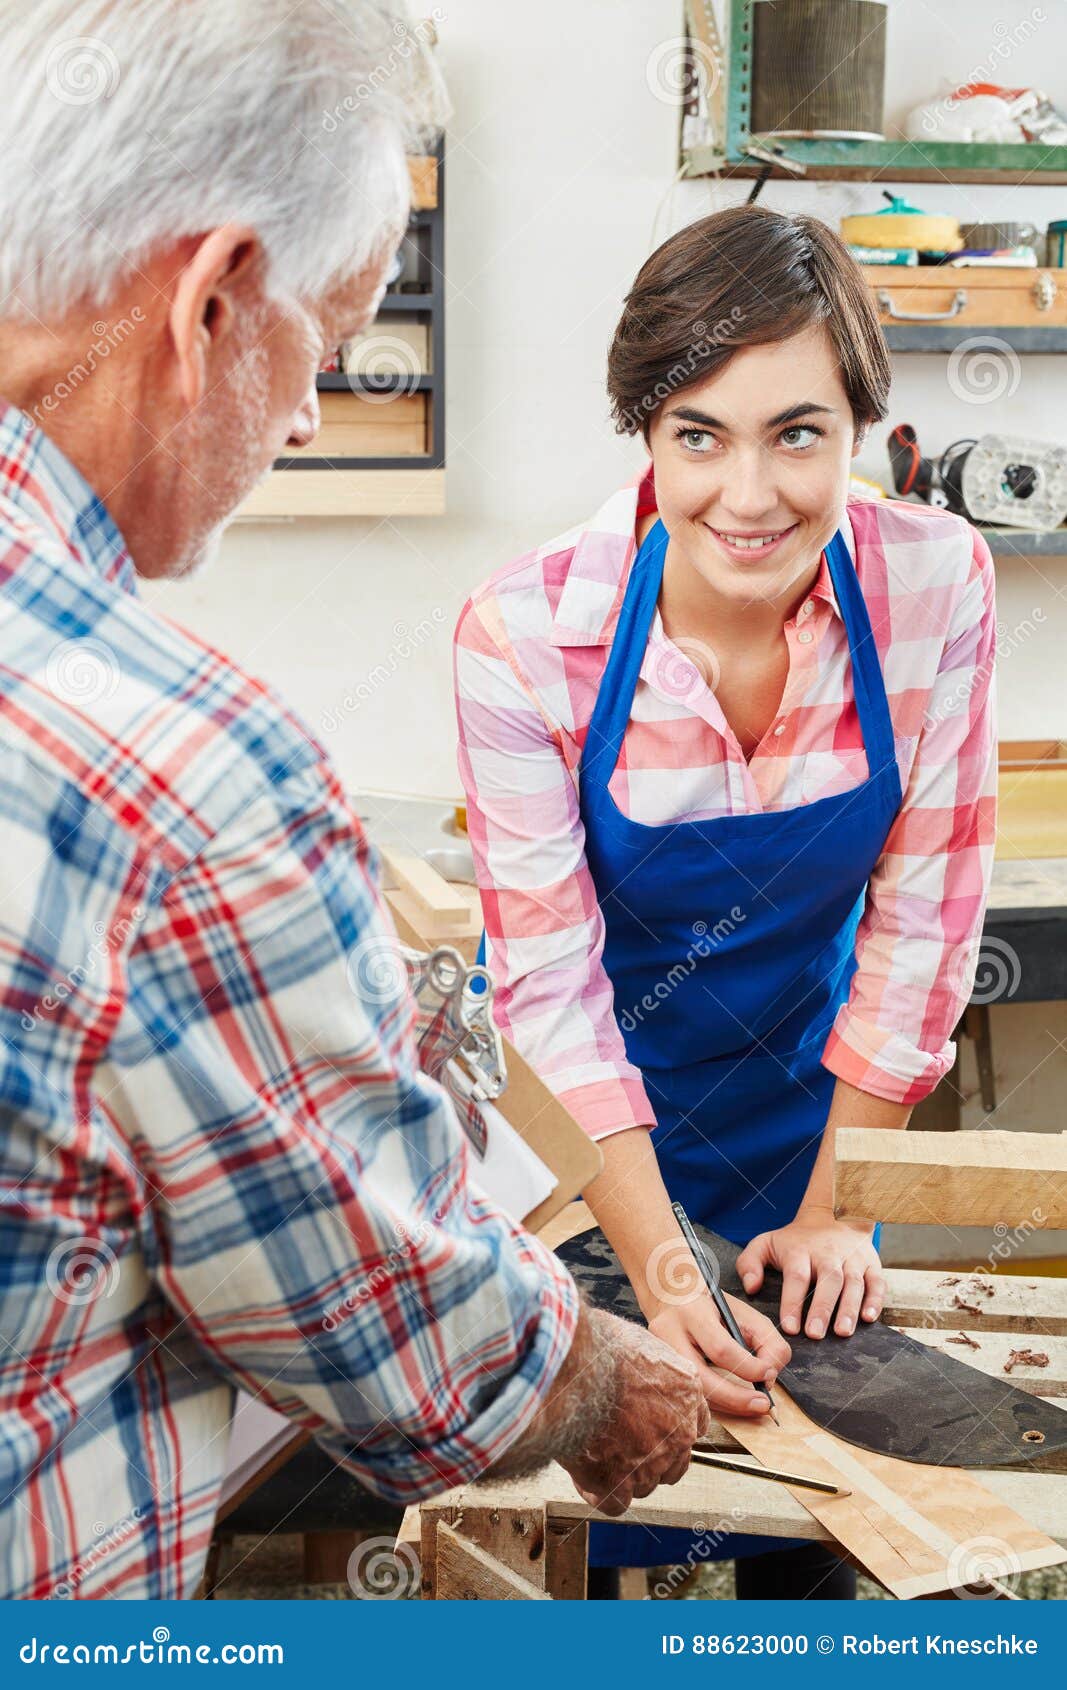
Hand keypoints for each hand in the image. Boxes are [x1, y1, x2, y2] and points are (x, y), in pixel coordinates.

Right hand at [561, 1311, 711, 1517]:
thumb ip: (651, 1370)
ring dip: (625, 1475)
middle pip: (674, 1463)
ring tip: (597, 1455)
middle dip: (651, 1458)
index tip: (655, 1427)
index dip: (671, 1428)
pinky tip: (587, 1478)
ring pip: (645, 1485)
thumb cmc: (601, 1347)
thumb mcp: (641, 1343)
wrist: (576, 1366)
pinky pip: (615, 1503)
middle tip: (622, 1444)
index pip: (695, 1425)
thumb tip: (638, 1374)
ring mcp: (652, 1460)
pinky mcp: (621, 1482)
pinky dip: (600, 1494)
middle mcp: (678, 1430)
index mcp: (687, 1392)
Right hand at [647, 1290, 789, 1415]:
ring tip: (752, 1404)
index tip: (768, 1374)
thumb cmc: (711, 1305)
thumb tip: (769, 1376)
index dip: (748, 1367)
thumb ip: (767, 1341)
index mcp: (692, 1312)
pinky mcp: (661, 1370)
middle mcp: (669, 1334)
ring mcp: (662, 1355)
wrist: (671, 1297)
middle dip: (737, 1398)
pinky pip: (691, 1395)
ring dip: (729, 1405)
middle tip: (763, 1404)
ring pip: (696, 1393)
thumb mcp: (744, 1313)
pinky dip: (716, 1402)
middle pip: (703, 1379)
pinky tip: (733, 1401)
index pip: (721, 1349)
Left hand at [736, 1207, 884, 1338]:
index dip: (792, 1302)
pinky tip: (869, 1318)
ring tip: (842, 1331)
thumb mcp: (765, 1243)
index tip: (790, 1326)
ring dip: (849, 1308)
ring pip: (853, 1282)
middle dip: (822, 1308)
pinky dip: (875, 1300)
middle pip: (828, 1279)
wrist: (832, 1214)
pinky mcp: (871, 1263)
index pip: (796, 1276)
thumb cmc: (795, 1240)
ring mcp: (852, 1258)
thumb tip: (751, 1288)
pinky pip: (877, 1281)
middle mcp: (827, 1253)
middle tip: (815, 1334)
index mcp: (800, 1250)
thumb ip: (749, 1263)